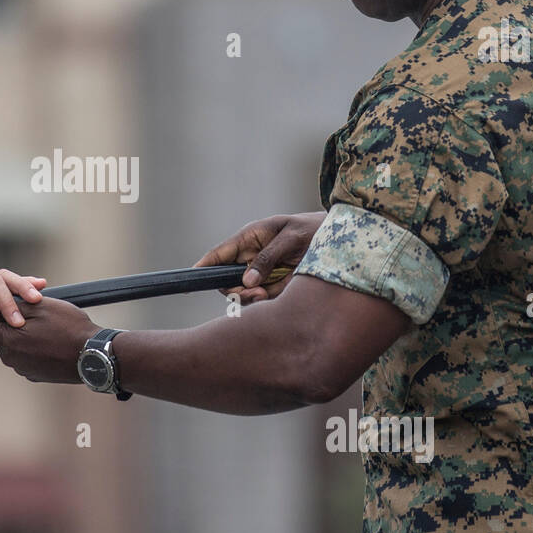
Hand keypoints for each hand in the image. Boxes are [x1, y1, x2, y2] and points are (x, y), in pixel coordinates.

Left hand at [0, 297, 98, 383]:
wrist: (94, 355)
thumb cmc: (69, 327)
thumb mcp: (39, 307)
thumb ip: (10, 307)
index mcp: (7, 341)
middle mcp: (11, 359)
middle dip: (9, 324)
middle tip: (31, 313)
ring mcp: (24, 369)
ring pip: (14, 347)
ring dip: (23, 336)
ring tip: (46, 327)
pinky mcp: (36, 375)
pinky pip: (27, 357)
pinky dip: (34, 348)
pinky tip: (52, 341)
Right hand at [194, 211, 327, 302]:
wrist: (341, 240)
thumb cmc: (312, 230)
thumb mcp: (291, 238)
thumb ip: (268, 257)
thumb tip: (247, 280)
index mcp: (250, 238)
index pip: (219, 253)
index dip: (204, 265)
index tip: (191, 277)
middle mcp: (251, 257)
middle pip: (227, 279)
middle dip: (233, 289)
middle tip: (251, 294)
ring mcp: (262, 273)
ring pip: (242, 292)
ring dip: (248, 298)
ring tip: (263, 295)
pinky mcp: (275, 287)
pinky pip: (260, 299)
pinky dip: (261, 302)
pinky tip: (269, 297)